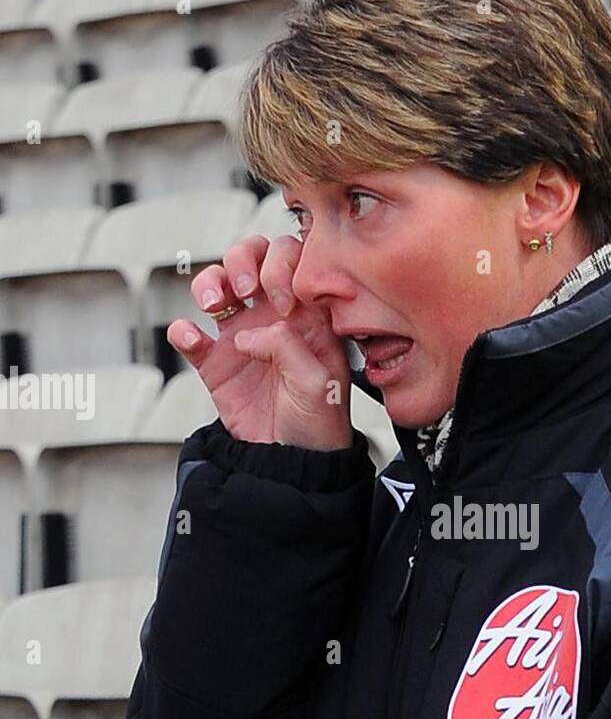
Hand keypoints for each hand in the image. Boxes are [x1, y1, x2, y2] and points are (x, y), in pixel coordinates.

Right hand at [167, 233, 352, 449]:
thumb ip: (289, 347)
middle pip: (251, 258)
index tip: (284, 301)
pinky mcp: (215, 362)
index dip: (283, 265)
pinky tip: (191, 338)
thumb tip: (249, 334)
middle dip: (243, 259)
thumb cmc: (319, 421)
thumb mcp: (319, 383)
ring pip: (217, 284)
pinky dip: (182, 331)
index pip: (293, 258)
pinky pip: (189, 335)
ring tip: (211, 303)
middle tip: (246, 290)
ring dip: (209, 281)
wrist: (292, 461)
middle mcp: (273, 315)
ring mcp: (242, 335)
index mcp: (308, 312)